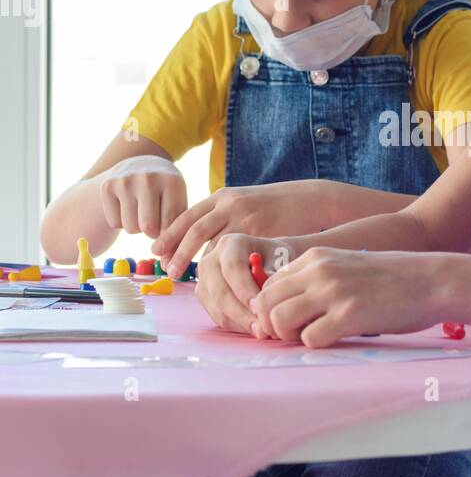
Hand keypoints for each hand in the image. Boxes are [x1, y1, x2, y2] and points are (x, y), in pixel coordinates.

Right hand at [99, 157, 186, 239]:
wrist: (140, 165)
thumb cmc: (165, 193)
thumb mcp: (178, 203)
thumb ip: (177, 232)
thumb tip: (167, 263)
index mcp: (172, 182)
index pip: (170, 222)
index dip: (169, 235)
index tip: (168, 236)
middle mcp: (148, 178)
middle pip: (148, 227)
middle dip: (152, 232)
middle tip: (154, 220)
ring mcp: (126, 181)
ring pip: (131, 228)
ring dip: (137, 227)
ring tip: (141, 211)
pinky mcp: (107, 186)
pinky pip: (115, 222)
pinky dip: (121, 221)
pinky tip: (127, 206)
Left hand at [154, 180, 333, 277]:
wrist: (308, 199)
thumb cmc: (273, 206)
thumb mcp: (242, 203)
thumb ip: (220, 217)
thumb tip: (196, 241)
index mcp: (222, 196)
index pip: (188, 215)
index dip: (170, 234)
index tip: (156, 251)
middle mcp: (231, 205)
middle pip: (195, 230)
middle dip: (178, 251)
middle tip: (169, 270)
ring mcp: (246, 218)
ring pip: (214, 244)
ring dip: (198, 262)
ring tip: (188, 278)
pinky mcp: (262, 233)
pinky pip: (238, 254)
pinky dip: (225, 268)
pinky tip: (218, 280)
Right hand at [195, 233, 298, 334]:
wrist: (267, 260)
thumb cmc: (277, 258)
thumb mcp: (280, 259)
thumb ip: (274, 273)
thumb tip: (265, 294)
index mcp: (231, 243)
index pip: (232, 267)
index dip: (245, 289)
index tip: (260, 307)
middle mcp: (211, 259)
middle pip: (220, 290)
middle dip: (241, 313)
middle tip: (262, 328)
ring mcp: (204, 279)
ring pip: (216, 307)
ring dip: (239, 323)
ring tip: (262, 331)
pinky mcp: (204, 296)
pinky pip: (216, 316)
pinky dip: (235, 326)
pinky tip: (253, 328)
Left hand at [250, 247, 444, 346]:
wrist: (432, 280)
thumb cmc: (392, 280)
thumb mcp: (347, 266)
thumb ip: (317, 280)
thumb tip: (289, 308)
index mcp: (315, 257)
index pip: (268, 286)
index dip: (272, 309)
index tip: (289, 323)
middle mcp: (318, 271)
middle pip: (265, 303)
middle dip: (273, 326)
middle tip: (296, 336)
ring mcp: (333, 292)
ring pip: (279, 320)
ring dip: (290, 337)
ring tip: (313, 337)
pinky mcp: (350, 315)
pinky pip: (310, 339)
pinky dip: (317, 345)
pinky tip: (336, 339)